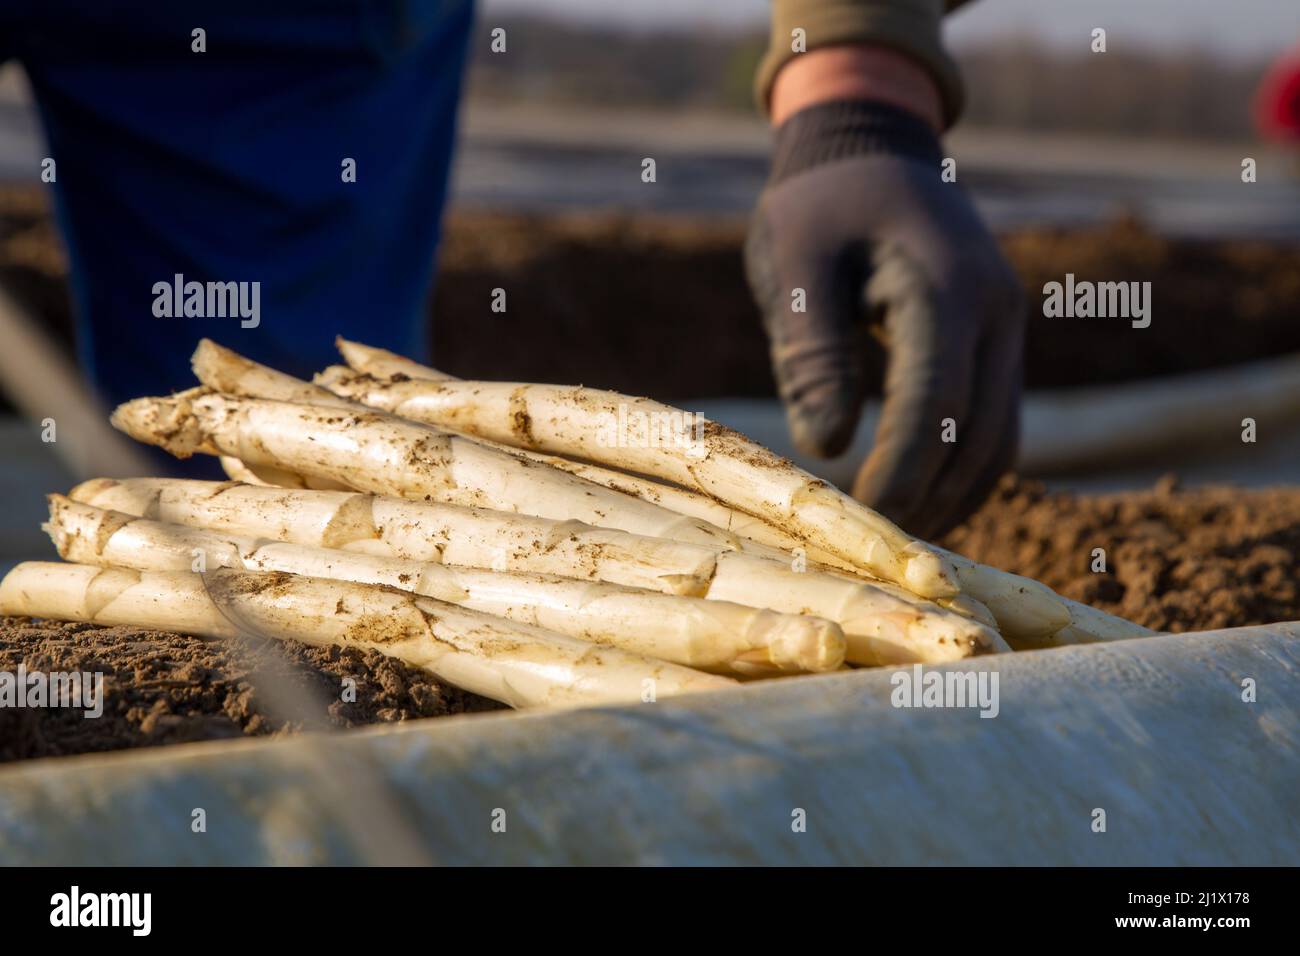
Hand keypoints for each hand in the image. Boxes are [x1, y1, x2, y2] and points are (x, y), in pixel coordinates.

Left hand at [745, 52, 1023, 539]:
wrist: (872, 147)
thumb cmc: (817, 203)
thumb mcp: (793, 260)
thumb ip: (811, 347)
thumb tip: (828, 444)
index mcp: (946, 286)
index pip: (936, 400)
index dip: (903, 467)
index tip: (861, 515)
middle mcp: (996, 311)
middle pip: (982, 433)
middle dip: (931, 496)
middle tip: (875, 545)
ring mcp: (1006, 328)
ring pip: (1000, 438)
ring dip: (954, 495)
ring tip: (895, 537)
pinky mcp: (996, 343)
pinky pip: (994, 421)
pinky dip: (960, 468)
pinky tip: (916, 498)